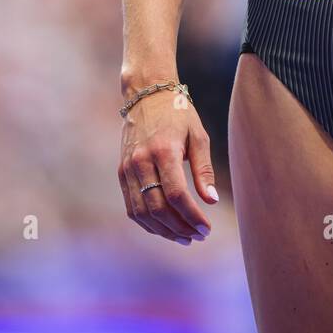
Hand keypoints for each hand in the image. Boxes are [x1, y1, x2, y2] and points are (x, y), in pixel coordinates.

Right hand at [118, 89, 217, 245]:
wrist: (146, 95)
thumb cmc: (178, 114)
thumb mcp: (198, 136)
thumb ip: (204, 169)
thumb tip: (211, 201)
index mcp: (163, 151)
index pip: (177, 195)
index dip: (192, 217)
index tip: (207, 228)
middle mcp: (142, 162)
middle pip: (158, 208)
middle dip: (180, 228)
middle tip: (198, 236)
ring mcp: (128, 169)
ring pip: (143, 213)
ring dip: (164, 231)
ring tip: (184, 237)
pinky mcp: (122, 173)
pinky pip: (132, 207)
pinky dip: (148, 223)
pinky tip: (165, 228)